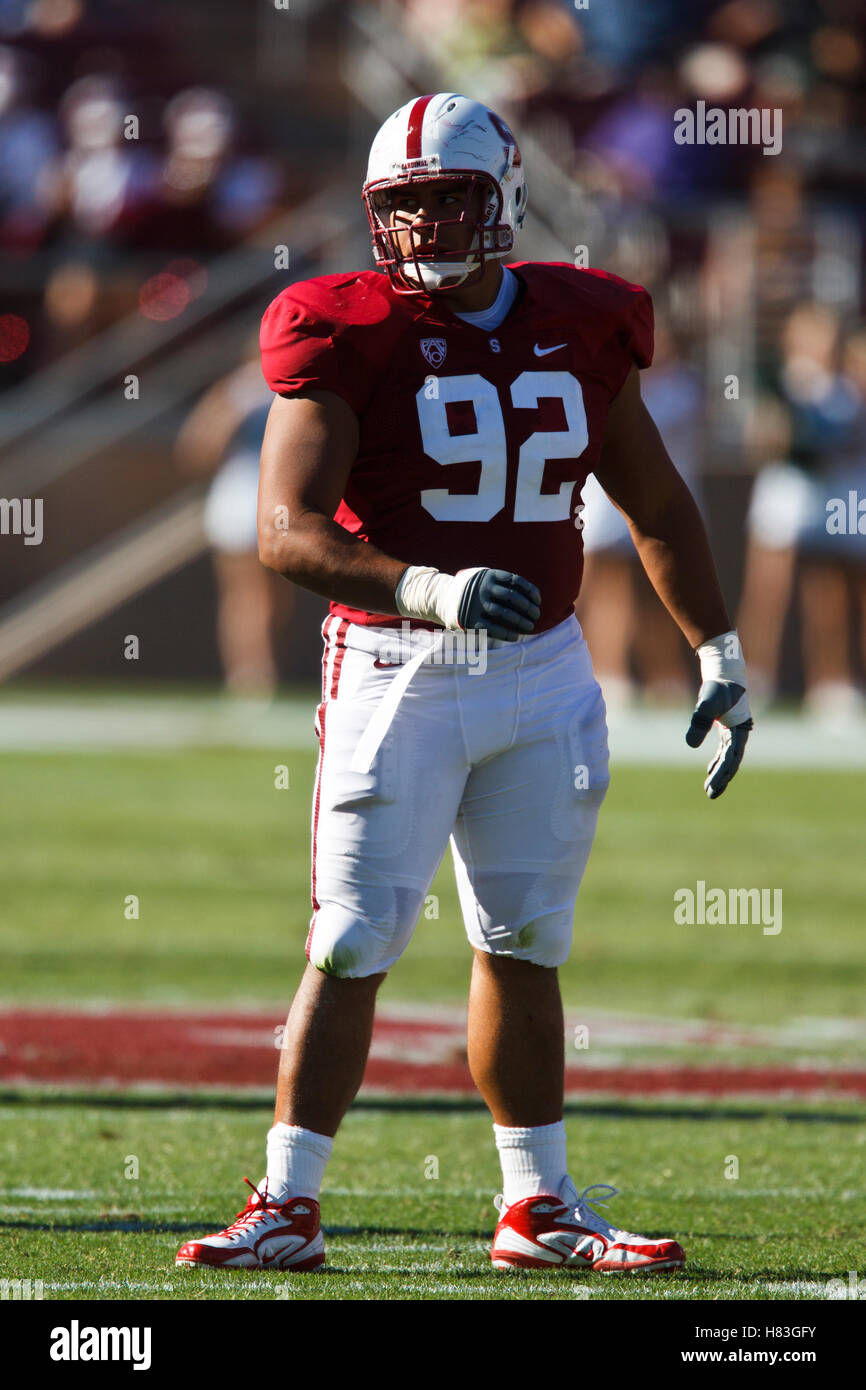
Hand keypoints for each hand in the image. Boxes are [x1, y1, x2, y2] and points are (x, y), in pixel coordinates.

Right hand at [457, 568, 540, 641]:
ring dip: (520, 621)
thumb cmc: (473, 590)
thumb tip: (532, 595)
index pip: (517, 581)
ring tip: (529, 627)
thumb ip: (503, 582)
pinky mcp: (471, 619)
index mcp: (489, 575)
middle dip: (528, 608)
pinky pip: (492, 628)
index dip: (531, 591)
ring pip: (504, 613)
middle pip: (512, 597)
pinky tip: (515, 636)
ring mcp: (477, 603)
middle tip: (537, 615)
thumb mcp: (484, 578)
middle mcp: (483, 588)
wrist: (443, 598)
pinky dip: (506, 633)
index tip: (539, 601)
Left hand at [686, 633, 751, 798]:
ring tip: (710, 788)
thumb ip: (699, 722)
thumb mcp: (707, 704)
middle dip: (722, 778)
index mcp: (740, 730)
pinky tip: (710, 770)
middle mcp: (740, 733)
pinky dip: (718, 760)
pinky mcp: (728, 727)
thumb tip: (690, 746)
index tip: (713, 784)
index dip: (723, 773)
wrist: (724, 671)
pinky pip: (725, 749)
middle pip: (732, 761)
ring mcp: (735, 731)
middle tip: (711, 794)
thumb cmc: (717, 687)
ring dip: (720, 772)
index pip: (732, 757)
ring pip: (729, 757)